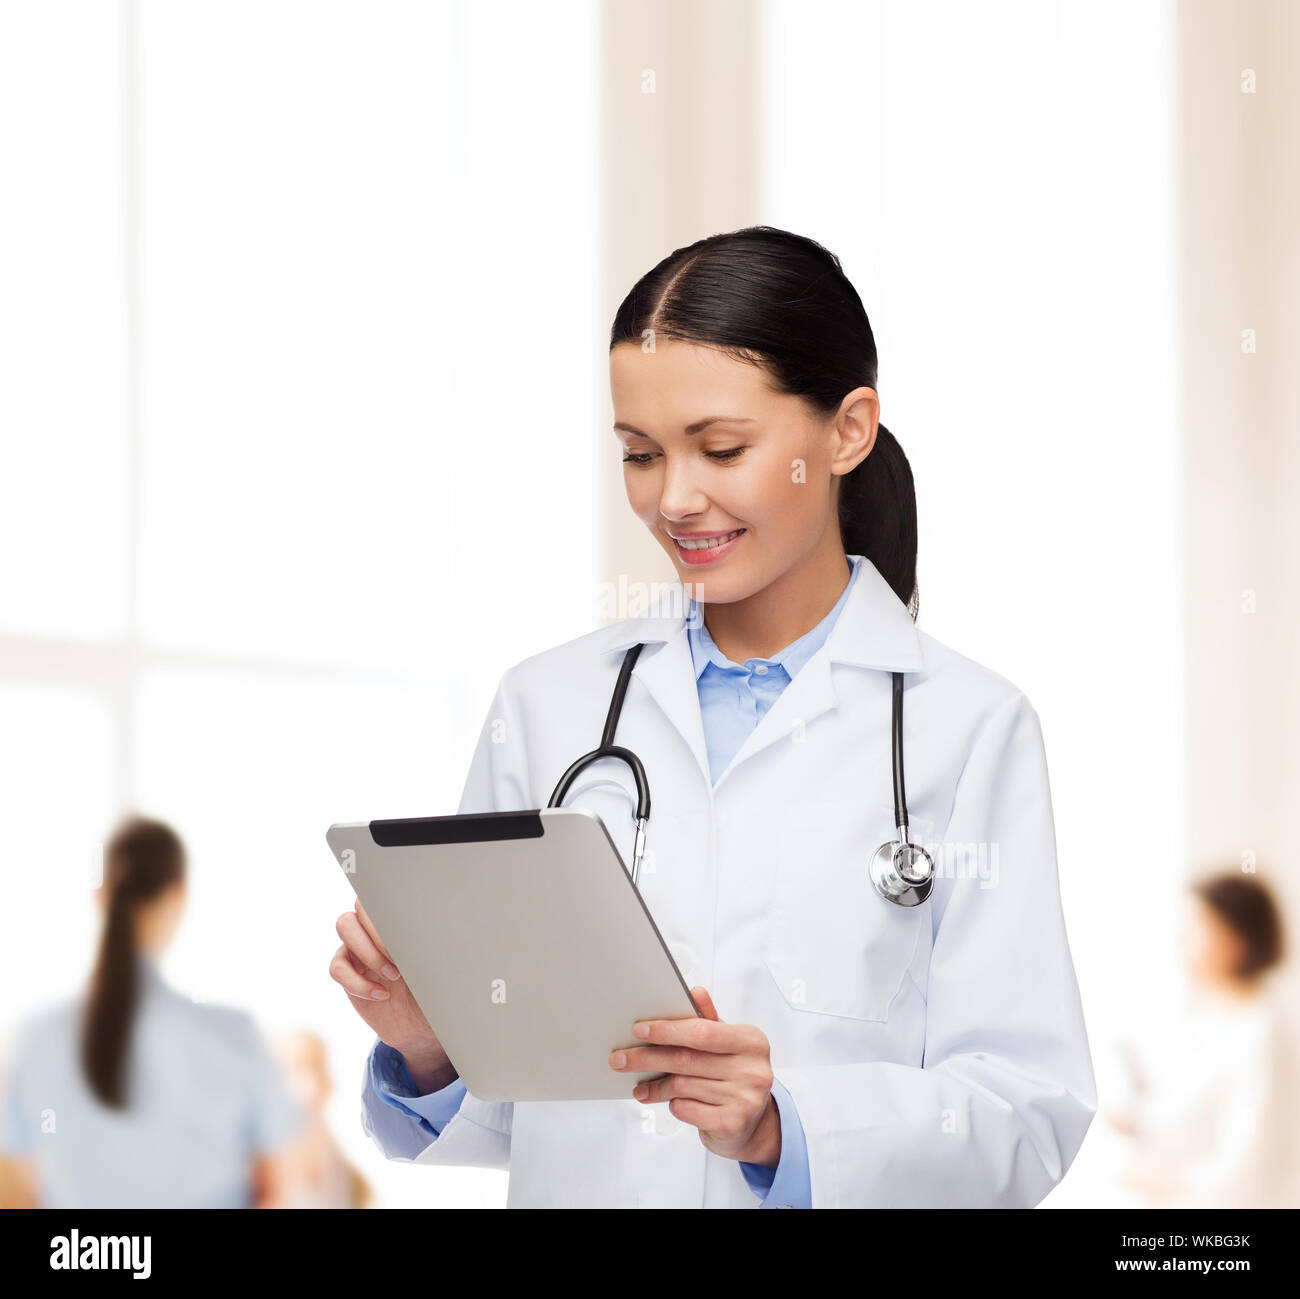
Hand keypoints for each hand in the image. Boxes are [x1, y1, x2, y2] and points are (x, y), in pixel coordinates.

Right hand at [329, 900, 452, 1088]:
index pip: (385, 891)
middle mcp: (375, 926)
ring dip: (369, 952)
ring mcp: (358, 946)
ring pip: (344, 924)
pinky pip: (337, 967)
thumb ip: (437, 941)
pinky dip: (358, 982)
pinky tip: (381, 994)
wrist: (420, 1022)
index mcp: (398, 917)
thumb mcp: (441, 964)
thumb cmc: (435, 987)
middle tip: (401, 959)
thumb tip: (453, 919)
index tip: (409, 936)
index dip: (390, 911)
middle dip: (379, 932)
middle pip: (362, 901)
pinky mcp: (347, 971)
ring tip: (394, 975)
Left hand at [608, 986, 780, 1166]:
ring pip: (682, 1086)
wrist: (754, 1122)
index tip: (639, 1030)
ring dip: (655, 1086)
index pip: (702, 1032)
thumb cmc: (735, 1075)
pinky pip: (686, 1109)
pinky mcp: (732, 1124)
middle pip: (686, 1060)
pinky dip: (673, 1104)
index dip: (667, 1030)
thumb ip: (709, 1019)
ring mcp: (744, 1099)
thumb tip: (695, 992)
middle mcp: (752, 1069)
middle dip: (648, 1058)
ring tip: (641, 1086)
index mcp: (751, 1041)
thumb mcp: (727, 1044)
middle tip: (621, 1059)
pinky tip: (669, 1101)